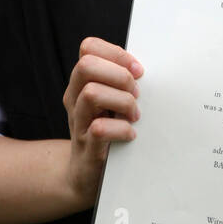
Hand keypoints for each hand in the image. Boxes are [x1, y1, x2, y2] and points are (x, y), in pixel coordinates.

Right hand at [62, 37, 142, 208]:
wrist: (86, 175)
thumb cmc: (106, 132)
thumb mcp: (110, 103)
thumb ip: (121, 83)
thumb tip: (147, 69)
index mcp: (82, 83)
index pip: (88, 48)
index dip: (116, 53)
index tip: (138, 70)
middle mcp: (75, 99)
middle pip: (86, 66)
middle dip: (119, 76)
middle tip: (136, 94)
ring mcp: (78, 122)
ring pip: (92, 93)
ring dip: (123, 101)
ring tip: (134, 115)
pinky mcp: (88, 147)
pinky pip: (100, 129)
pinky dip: (122, 129)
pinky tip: (131, 135)